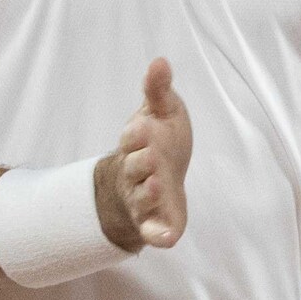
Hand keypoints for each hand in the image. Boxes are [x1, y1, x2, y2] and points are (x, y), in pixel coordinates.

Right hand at [98, 58, 191, 249]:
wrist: (162, 178)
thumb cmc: (161, 141)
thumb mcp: (162, 112)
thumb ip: (158, 91)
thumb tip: (160, 61)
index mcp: (137, 144)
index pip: (132, 138)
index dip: (136, 134)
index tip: (144, 125)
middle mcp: (136, 173)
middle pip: (135, 169)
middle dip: (142, 162)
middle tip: (152, 155)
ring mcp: (144, 200)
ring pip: (143, 198)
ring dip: (149, 193)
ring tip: (159, 184)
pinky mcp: (156, 223)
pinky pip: (154, 232)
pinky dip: (158, 236)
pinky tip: (168, 239)